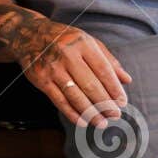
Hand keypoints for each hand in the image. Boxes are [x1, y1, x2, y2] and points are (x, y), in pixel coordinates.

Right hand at [5, 11, 132, 128]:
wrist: (29, 35)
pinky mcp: (41, 80)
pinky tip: (83, 122)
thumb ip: (108, 60)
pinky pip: (59, 101)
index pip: (103, 69)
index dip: (114, 88)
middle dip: (105, 103)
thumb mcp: (88, 42)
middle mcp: (68, 55)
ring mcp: (53, 69)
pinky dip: (72, 113)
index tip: (122, 102)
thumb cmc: (66, 39)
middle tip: (115, 115)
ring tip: (101, 122)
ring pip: (75, 95)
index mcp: (83, 44)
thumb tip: (127, 80)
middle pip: (90, 85)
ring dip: (90, 112)